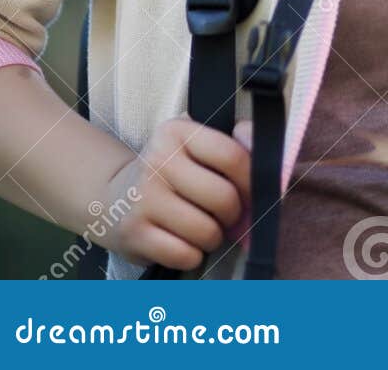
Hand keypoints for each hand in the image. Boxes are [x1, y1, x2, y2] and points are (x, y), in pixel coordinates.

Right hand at [97, 116, 253, 271]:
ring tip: (201, 228)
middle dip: (233, 215)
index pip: (233, 156)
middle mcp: (157, 160)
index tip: (251, 193)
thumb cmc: (172, 174)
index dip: (252, 181)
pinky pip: (185, 255)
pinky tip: (181, 242)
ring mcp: (142, 198)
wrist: (114, 200)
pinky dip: (192, 256)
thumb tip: (274, 173)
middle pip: (224, 198)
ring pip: (206, 231)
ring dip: (212, 238)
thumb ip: (238, 148)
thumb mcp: (198, 148)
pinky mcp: (133, 233)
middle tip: (224, 216)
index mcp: (178, 132)